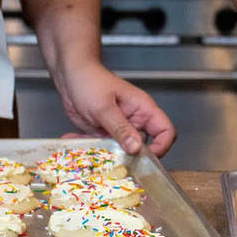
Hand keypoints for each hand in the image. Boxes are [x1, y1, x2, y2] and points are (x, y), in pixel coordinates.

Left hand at [55, 61, 176, 156]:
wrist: (70, 74)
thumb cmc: (90, 81)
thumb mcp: (104, 107)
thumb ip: (120, 128)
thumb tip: (136, 148)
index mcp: (143, 110)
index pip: (166, 131)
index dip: (161, 147)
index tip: (144, 158)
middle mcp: (134, 121)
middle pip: (145, 147)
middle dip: (130, 158)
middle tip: (115, 163)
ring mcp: (120, 128)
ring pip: (121, 151)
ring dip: (106, 156)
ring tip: (89, 151)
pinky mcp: (105, 133)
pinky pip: (103, 148)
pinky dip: (90, 148)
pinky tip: (74, 139)